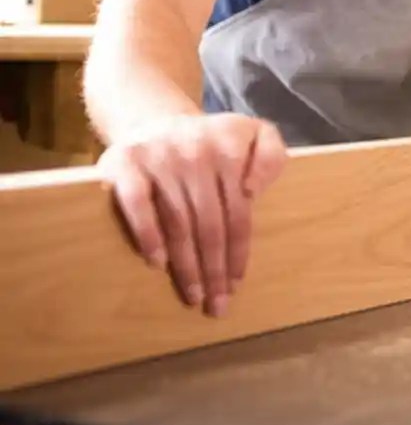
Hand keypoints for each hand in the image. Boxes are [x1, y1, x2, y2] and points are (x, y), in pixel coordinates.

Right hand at [96, 113, 286, 316]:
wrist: (155, 120)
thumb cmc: (213, 141)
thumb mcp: (256, 134)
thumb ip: (272, 156)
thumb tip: (253, 190)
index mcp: (230, 148)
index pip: (238, 213)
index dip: (238, 252)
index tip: (237, 283)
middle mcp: (196, 152)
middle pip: (210, 224)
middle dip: (214, 269)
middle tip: (216, 304)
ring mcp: (159, 157)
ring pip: (178, 222)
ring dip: (185, 264)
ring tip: (192, 295)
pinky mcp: (124, 162)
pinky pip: (137, 204)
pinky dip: (148, 234)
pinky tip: (157, 263)